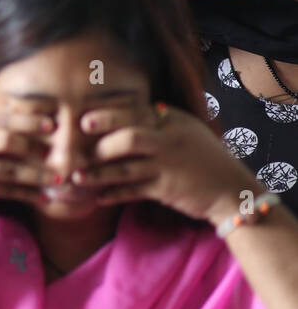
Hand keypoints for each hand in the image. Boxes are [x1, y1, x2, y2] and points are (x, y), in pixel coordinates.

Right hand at [0, 93, 54, 209]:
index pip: (2, 117)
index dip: (29, 120)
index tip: (53, 124)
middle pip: (8, 140)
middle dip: (38, 146)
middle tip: (63, 150)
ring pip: (11, 169)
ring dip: (39, 175)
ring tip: (60, 178)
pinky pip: (5, 191)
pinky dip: (26, 194)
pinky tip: (43, 197)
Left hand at [77, 102, 264, 222]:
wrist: (233, 190)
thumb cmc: (203, 158)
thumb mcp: (184, 131)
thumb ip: (157, 123)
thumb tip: (119, 117)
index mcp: (172, 120)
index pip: (134, 111)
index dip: (107, 115)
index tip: (84, 121)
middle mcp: (169, 139)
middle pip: (128, 135)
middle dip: (99, 140)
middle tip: (75, 144)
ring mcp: (168, 165)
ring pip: (126, 167)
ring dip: (98, 172)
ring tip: (77, 176)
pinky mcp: (167, 189)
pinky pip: (133, 190)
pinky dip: (113, 193)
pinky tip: (98, 197)